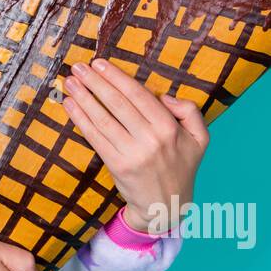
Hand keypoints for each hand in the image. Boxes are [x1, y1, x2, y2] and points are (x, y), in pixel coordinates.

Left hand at [62, 57, 208, 234]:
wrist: (167, 206)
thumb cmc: (182, 167)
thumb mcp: (200, 139)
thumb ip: (190, 111)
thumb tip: (166, 96)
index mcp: (170, 128)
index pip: (139, 95)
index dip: (117, 77)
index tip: (100, 64)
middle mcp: (151, 139)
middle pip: (118, 104)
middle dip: (96, 82)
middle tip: (79, 67)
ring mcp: (132, 154)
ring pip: (104, 119)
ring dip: (84, 98)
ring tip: (70, 82)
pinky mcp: (117, 166)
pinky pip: (96, 138)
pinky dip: (81, 120)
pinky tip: (71, 105)